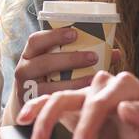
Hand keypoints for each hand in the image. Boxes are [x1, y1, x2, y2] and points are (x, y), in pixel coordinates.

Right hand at [3, 28, 121, 123]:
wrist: (30, 105)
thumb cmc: (51, 77)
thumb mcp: (58, 62)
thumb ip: (81, 54)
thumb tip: (115, 52)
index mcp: (29, 54)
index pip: (35, 40)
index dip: (54, 35)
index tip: (75, 33)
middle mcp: (24, 70)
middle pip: (44, 62)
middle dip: (70, 59)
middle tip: (93, 56)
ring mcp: (26, 90)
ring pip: (49, 84)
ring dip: (74, 80)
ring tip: (93, 77)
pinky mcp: (34, 106)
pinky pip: (52, 101)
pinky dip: (70, 96)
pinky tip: (85, 94)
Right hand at [16, 70, 138, 138]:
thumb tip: (125, 107)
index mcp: (126, 85)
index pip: (100, 103)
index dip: (87, 130)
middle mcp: (104, 84)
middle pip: (77, 101)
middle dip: (71, 135)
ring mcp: (88, 94)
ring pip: (59, 98)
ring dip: (46, 120)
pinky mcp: (76, 106)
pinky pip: (51, 102)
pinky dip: (36, 108)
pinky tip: (23, 118)